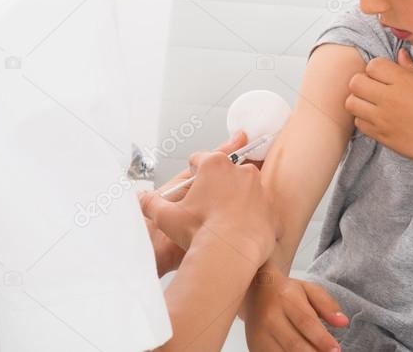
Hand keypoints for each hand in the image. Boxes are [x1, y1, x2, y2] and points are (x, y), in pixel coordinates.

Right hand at [141, 131, 251, 276]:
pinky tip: (241, 230)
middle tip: (206, 204)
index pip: (199, 159)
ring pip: (245, 188)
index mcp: (215, 164)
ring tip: (224, 219)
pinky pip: (261, 208)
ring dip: (236, 198)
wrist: (230, 254)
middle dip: (216, 184)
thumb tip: (140, 199)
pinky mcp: (271, 207)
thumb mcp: (166, 216)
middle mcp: (240, 170)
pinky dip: (253, 216)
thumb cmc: (200, 233)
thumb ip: (151, 204)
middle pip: (225, 171)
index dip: (193, 171)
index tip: (192, 181)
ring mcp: (260, 187)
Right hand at [244, 264, 347, 350]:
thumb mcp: (309, 290)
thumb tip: (343, 322)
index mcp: (285, 298)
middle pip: (295, 344)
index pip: (306, 322)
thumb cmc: (286, 292)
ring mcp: (259, 334)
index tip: (336, 350)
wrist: (254, 291)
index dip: (322, 339)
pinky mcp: (255, 346)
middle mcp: (270, 317)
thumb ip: (327, 305)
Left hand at [345, 48, 412, 166]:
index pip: (373, 65)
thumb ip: (411, 68)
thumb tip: (400, 53)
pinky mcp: (379, 135)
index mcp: (403, 82)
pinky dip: (363, 119)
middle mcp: (389, 98)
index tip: (384, 75)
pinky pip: (358, 122)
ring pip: (351, 103)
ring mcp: (381, 118)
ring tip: (370, 103)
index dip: (376, 68)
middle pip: (355, 82)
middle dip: (362, 82)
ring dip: (359, 100)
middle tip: (373, 87)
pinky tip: (376, 118)